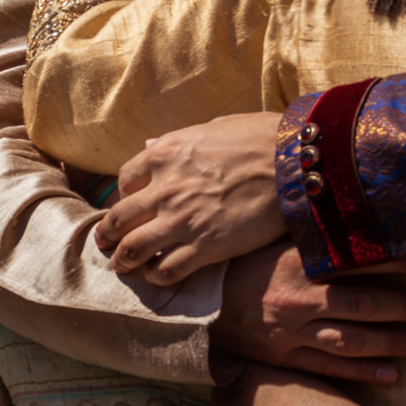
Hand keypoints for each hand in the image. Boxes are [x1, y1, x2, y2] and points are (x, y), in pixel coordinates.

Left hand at [101, 113, 286, 282]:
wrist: (296, 162)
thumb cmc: (261, 138)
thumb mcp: (212, 128)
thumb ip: (177, 141)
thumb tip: (152, 143)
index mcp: (164, 154)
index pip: (124, 182)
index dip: (125, 197)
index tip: (132, 207)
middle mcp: (165, 189)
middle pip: (119, 220)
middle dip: (109, 235)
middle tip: (109, 244)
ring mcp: (183, 220)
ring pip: (134, 250)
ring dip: (125, 261)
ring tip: (125, 267)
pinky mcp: (206, 247)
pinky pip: (166, 271)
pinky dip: (157, 277)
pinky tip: (159, 276)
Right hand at [207, 243, 405, 384]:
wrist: (195, 303)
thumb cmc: (240, 265)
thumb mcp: (274, 239)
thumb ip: (312, 232)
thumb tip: (352, 207)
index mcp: (300, 263)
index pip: (360, 261)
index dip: (401, 261)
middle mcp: (300, 299)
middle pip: (364, 305)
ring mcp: (292, 332)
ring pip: (351, 341)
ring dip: (392, 343)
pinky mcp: (283, 358)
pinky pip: (328, 370)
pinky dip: (361, 374)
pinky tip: (391, 375)